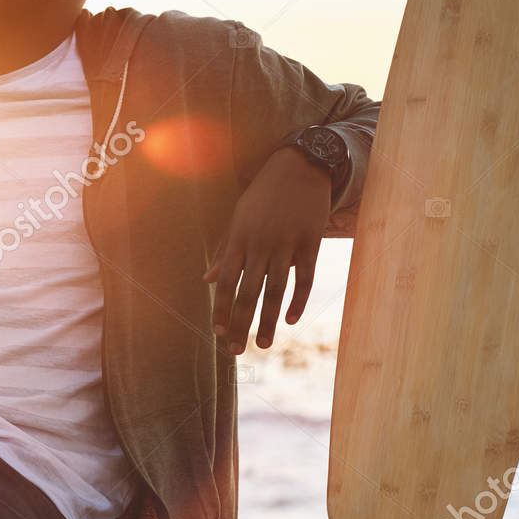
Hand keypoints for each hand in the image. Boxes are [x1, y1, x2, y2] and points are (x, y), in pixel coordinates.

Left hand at [203, 146, 331, 353]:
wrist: (301, 166)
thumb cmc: (264, 195)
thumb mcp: (238, 219)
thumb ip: (226, 252)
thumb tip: (207, 280)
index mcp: (240, 239)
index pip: (227, 282)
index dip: (222, 308)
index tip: (217, 332)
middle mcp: (261, 244)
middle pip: (249, 292)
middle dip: (241, 324)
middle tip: (235, 352)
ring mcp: (287, 244)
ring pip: (276, 291)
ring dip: (267, 321)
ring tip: (262, 345)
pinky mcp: (311, 242)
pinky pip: (305, 279)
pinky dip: (298, 301)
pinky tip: (289, 320)